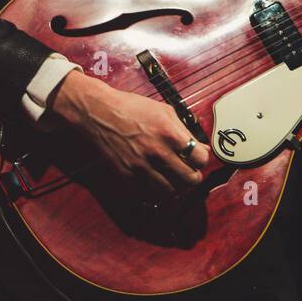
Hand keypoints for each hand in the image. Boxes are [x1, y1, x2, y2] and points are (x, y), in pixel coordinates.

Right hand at [47, 70, 210, 197]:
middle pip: (190, 179)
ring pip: (171, 190)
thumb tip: (201, 147)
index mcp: (169, 133)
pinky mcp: (128, 176)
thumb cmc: (132, 108)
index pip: (200, 159)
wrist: (99, 114)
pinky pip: (151, 192)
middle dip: (194, 176)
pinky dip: (158, 188)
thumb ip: (185, 130)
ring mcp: (142, 167)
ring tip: (175, 176)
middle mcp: (157, 153)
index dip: (202, 159)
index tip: (197, 156)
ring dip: (177, 185)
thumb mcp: (164, 111)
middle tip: (191, 171)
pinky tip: (158, 178)